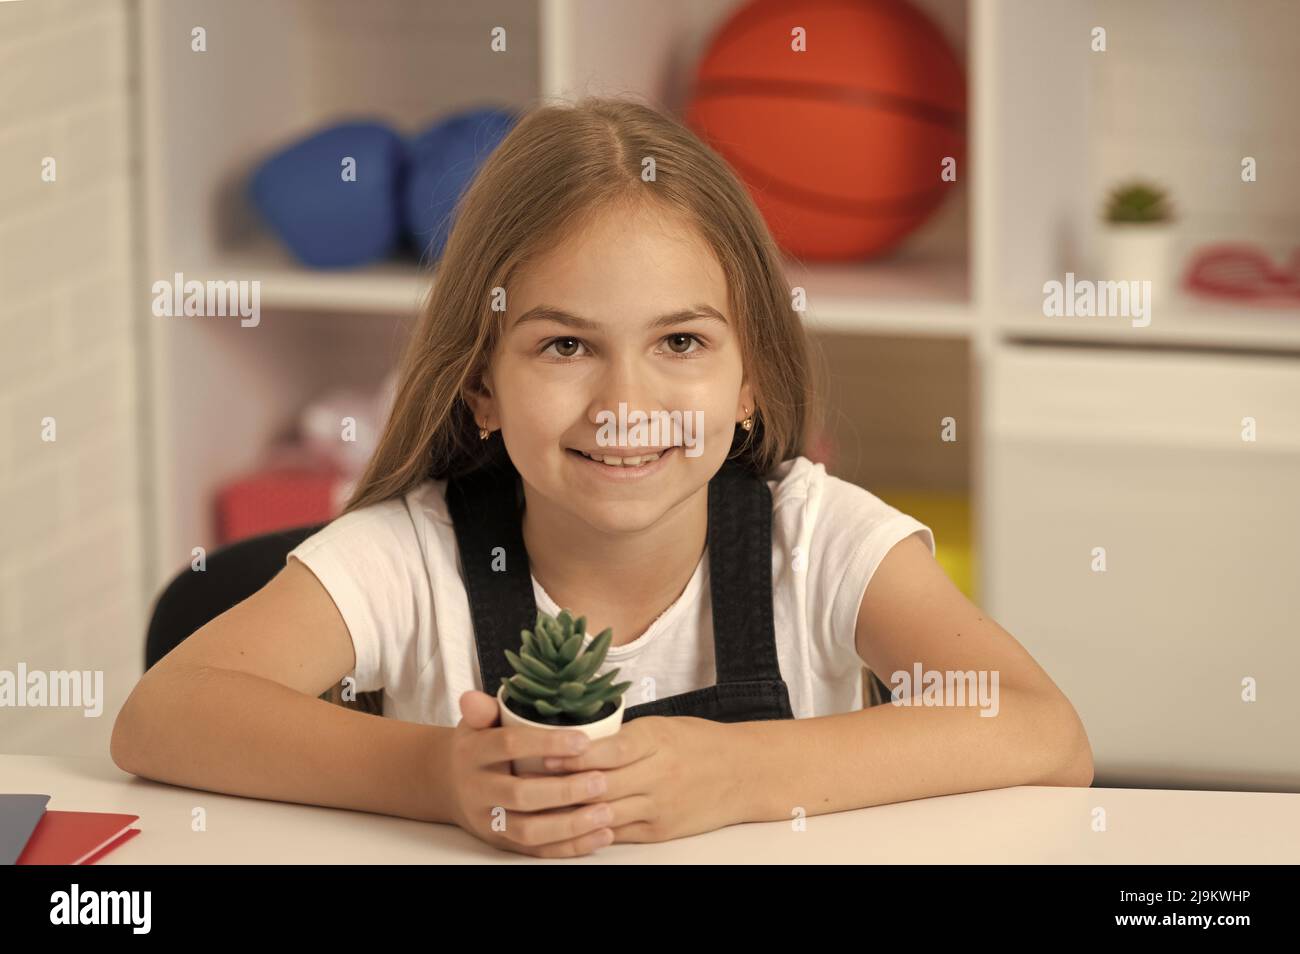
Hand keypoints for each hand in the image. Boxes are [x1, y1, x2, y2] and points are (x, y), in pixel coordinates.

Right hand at [443, 690, 616, 857]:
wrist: (449, 783)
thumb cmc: (478, 746)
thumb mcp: (476, 723)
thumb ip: (482, 710)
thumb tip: (474, 697)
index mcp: (473, 753)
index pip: (509, 745)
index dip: (546, 743)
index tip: (584, 741)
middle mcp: (477, 790)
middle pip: (520, 795)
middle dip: (564, 790)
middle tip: (601, 781)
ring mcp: (488, 821)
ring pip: (529, 830)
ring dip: (571, 825)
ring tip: (606, 812)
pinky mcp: (502, 843)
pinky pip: (536, 851)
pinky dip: (570, 847)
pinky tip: (600, 834)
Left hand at [538, 715, 747, 842]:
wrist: (743, 773)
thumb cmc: (698, 742)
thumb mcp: (662, 727)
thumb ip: (623, 737)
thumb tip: (574, 741)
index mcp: (655, 740)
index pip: (609, 750)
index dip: (573, 755)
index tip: (542, 753)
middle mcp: (657, 774)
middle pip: (600, 784)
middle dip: (559, 786)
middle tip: (523, 783)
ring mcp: (658, 806)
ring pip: (603, 813)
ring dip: (567, 812)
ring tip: (535, 808)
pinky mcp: (659, 830)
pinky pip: (616, 832)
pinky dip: (589, 830)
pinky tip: (564, 827)